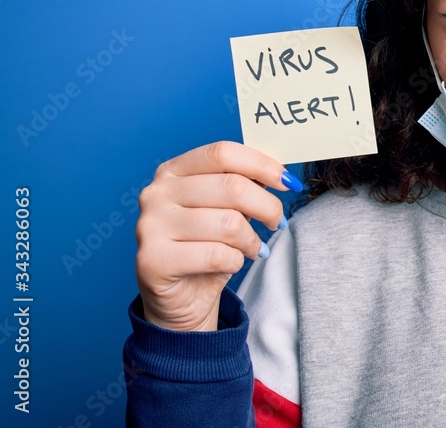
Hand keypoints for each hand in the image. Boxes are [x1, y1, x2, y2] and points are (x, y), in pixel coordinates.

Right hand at [134, 141, 298, 331]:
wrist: (180, 300)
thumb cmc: (206, 247)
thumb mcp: (226, 210)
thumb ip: (243, 185)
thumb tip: (277, 172)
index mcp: (172, 171)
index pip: (222, 153)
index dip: (262, 165)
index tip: (287, 182)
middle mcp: (156, 193)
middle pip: (232, 186)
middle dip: (267, 206)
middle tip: (276, 222)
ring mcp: (150, 226)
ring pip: (228, 223)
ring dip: (252, 239)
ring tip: (254, 248)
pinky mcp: (152, 260)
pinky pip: (216, 255)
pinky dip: (236, 261)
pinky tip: (231, 264)